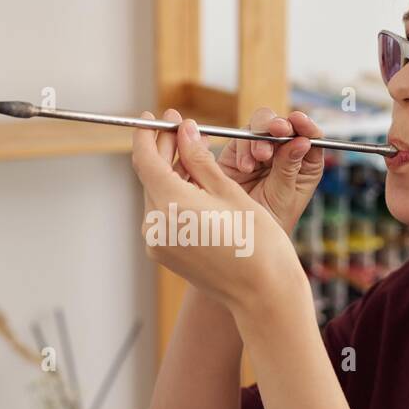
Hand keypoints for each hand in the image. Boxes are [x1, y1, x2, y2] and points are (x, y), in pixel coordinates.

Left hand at [131, 116, 306, 316]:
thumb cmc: (256, 241)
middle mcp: (156, 225)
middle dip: (164, 150)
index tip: (155, 117)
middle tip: (180, 128)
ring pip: (156, 195)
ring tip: (193, 155)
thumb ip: (200, 159)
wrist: (262, 292)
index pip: (145, 159)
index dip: (148, 134)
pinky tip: (195, 186)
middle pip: (150, 177)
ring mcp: (157, 243)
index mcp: (171, 205)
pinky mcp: (164, 254)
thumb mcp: (229, 191)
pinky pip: (163, 215)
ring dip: (171, 173)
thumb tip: (184, 130)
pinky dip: (174, 197)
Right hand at [216, 108, 323, 234]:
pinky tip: (245, 168)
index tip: (299, 120)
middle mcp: (284, 153)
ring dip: (260, 138)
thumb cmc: (270, 221)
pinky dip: (243, 149)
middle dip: (279, 126)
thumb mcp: (284, 195)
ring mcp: (260, 151)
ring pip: (261, 126)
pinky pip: (241, 139)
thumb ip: (289, 166)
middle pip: (284, 126)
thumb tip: (301, 141)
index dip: (306, 125)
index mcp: (305, 164)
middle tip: (276, 130)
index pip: (310, 137)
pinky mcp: (238, 153)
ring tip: (258, 158)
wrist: (240, 236)